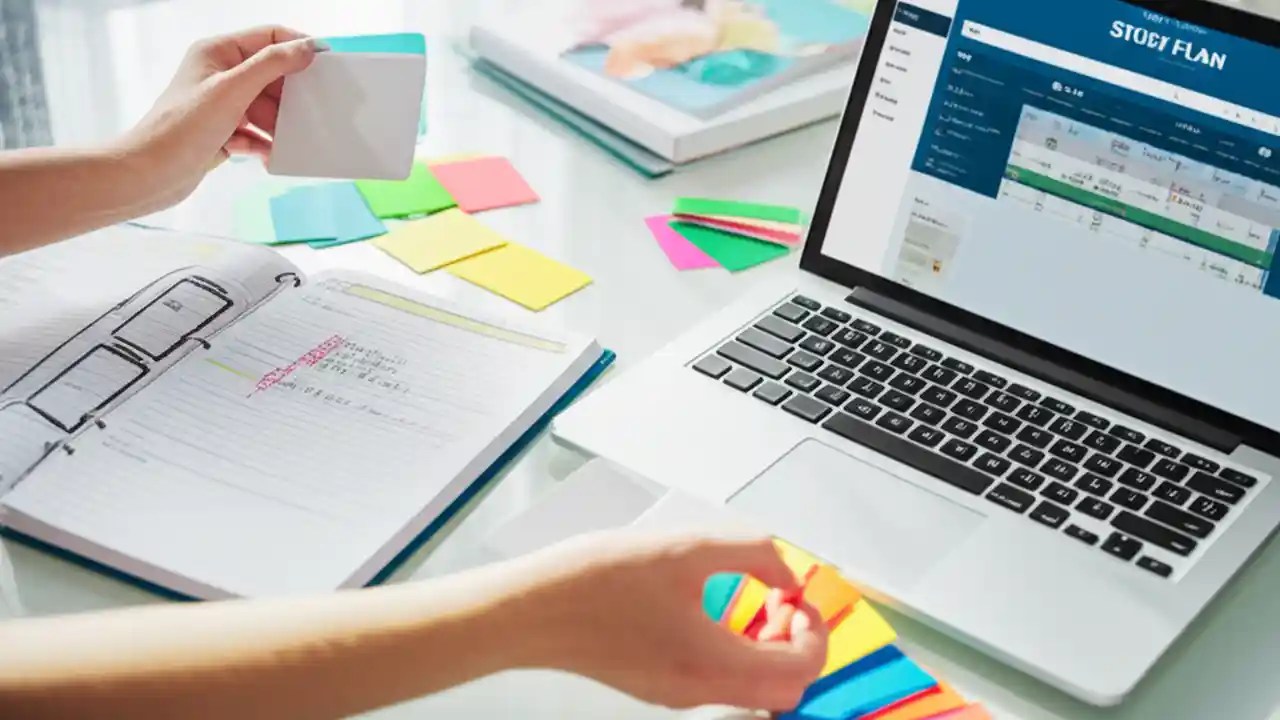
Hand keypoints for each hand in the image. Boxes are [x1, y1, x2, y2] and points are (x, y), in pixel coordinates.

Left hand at [118, 26, 324, 211]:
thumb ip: (271, 65)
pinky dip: (264, 143)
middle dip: (289, 96)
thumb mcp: (232, 90)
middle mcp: (220, 74)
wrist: (151, 175)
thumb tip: (306, 48)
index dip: (298, 47)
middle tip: (307, 112)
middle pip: (272, 76)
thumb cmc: (181, 129)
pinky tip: (265, 156)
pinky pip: (257, 132)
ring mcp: (222, 104)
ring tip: (285, 140)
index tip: (326, 63)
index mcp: (218, 52)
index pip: (269, 37)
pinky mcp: (224, 132)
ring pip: (267, 107)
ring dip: (278, 125)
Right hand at [523, 532, 827, 710]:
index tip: (797, 596)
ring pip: (753, 691)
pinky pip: (720, 682)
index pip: (800, 669)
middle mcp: (700, 691)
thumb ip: (751, 553)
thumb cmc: (595, 582)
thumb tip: (786, 572)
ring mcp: (678, 695)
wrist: (532, 609)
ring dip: (768, 650)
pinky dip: (737, 654)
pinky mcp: (659, 687)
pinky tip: (712, 612)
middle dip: (796, 645)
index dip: (814, 631)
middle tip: (780, 602)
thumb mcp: (686, 547)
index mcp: (715, 663)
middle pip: (783, 691)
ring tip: (749, 604)